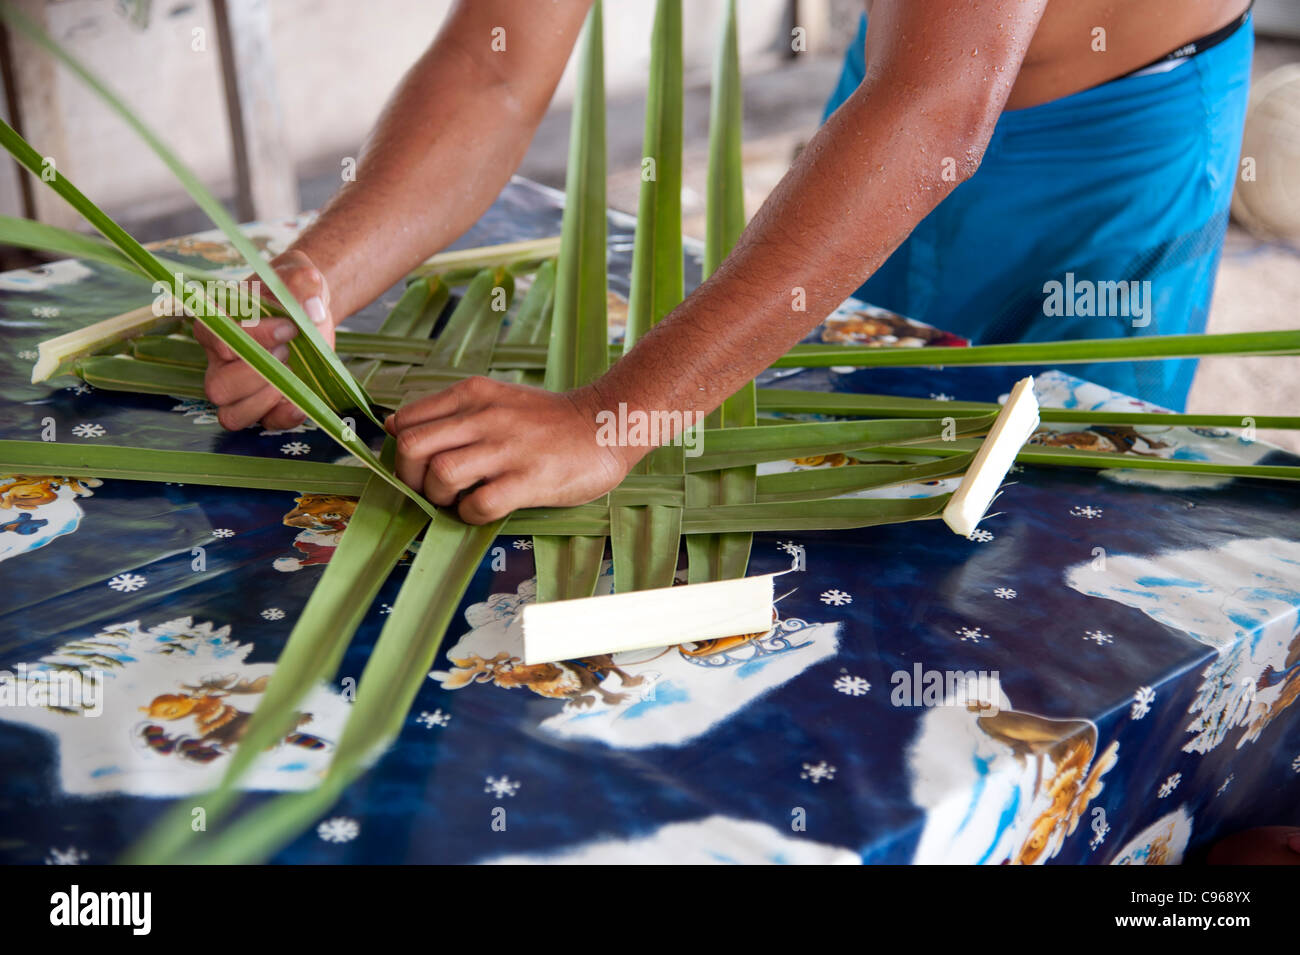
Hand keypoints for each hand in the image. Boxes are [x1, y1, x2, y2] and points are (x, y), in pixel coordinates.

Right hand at [193, 249, 334, 430]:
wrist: (309, 308)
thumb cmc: (293, 291)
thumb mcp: (299, 277)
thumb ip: (302, 282)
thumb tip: (311, 308)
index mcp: (216, 323)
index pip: (216, 338)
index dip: (253, 337)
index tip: (289, 327)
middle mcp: (218, 360)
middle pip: (219, 386)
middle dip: (259, 374)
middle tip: (287, 352)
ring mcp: (238, 388)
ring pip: (231, 414)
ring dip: (265, 400)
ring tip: (292, 373)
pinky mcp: (263, 404)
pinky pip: (262, 424)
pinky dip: (283, 417)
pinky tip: (302, 401)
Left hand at [386, 376, 638, 523]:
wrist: (606, 424)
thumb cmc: (548, 420)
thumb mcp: (496, 397)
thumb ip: (449, 410)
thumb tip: (394, 427)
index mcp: (473, 394)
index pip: (406, 420)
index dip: (400, 452)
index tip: (418, 467)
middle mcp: (485, 417)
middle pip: (412, 448)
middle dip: (409, 479)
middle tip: (430, 490)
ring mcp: (507, 448)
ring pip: (440, 475)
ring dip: (439, 498)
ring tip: (458, 500)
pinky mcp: (529, 479)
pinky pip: (479, 504)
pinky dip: (470, 515)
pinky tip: (483, 510)